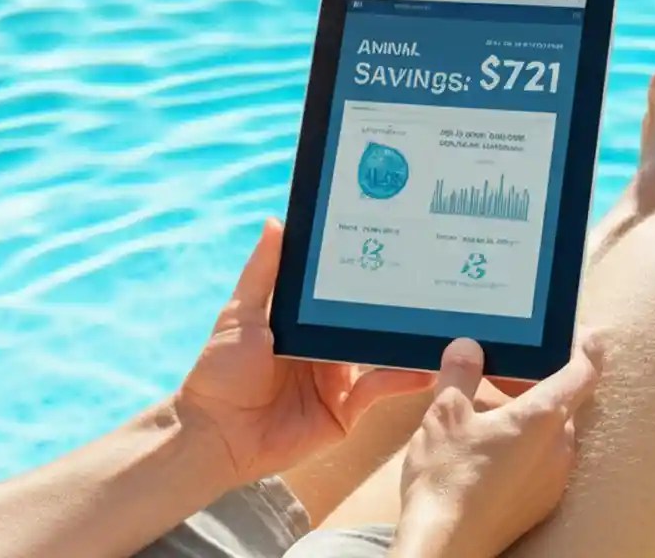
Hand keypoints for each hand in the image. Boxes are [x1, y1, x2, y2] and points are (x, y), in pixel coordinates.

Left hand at [175, 219, 432, 485]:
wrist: (216, 434)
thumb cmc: (220, 371)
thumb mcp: (241, 314)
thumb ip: (262, 272)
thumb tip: (275, 221)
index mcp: (302, 324)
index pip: (339, 295)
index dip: (362, 275)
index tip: (393, 247)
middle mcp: (323, 350)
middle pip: (364, 323)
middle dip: (393, 306)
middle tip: (430, 281)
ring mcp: (337, 381)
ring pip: (379, 354)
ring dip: (406, 341)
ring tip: (439, 321)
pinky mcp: (345, 412)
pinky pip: (379, 390)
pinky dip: (403, 379)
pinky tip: (427, 367)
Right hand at [392, 337, 602, 557]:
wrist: (447, 544)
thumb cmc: (447, 479)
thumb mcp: (445, 414)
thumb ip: (461, 374)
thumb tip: (468, 348)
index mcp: (543, 417)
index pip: (583, 371)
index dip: (586, 348)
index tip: (585, 334)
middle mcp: (559, 447)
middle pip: (564, 402)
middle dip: (539, 384)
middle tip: (503, 372)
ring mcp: (554, 478)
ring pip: (553, 434)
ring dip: (531, 418)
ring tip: (490, 414)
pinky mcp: (543, 502)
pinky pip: (545, 461)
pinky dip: (527, 447)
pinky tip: (491, 451)